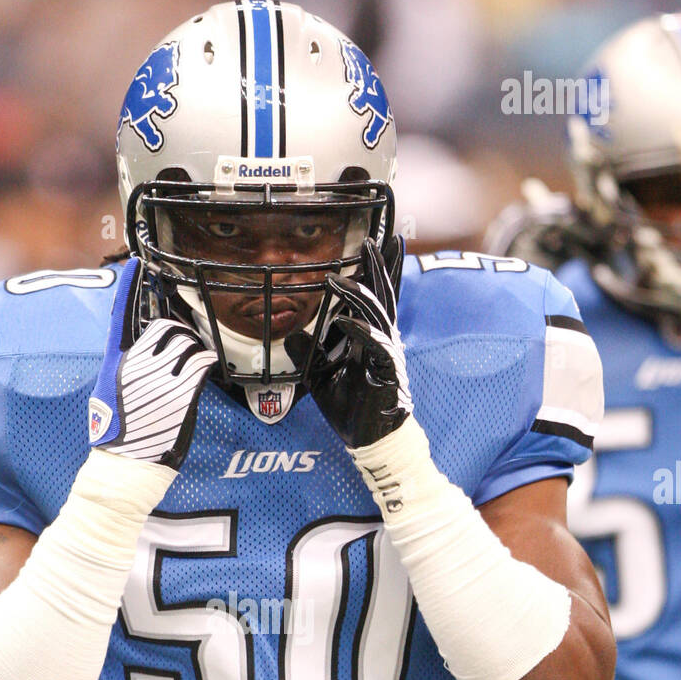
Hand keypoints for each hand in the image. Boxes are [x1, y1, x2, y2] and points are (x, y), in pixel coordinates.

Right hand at [89, 258, 217, 469]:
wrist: (125, 466)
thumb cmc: (119, 435)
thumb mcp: (109, 394)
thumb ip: (124, 369)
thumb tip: (143, 354)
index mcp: (113, 363)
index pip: (120, 317)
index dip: (130, 288)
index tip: (137, 265)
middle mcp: (135, 366)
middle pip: (165, 328)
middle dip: (179, 334)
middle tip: (183, 347)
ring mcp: (158, 379)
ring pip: (187, 344)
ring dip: (195, 350)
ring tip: (191, 365)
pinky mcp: (180, 394)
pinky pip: (201, 363)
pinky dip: (207, 362)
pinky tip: (206, 368)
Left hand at [288, 237, 411, 448]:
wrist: (369, 440)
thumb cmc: (351, 409)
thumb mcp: (321, 378)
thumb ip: (310, 355)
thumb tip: (293, 336)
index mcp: (372, 339)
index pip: (376, 298)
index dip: (378, 272)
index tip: (374, 245)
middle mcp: (384, 341)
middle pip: (383, 296)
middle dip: (377, 267)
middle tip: (370, 239)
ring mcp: (387, 355)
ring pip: (377, 314)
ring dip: (357, 294)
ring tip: (337, 278)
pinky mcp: (386, 372)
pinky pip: (375, 345)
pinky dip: (359, 331)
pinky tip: (344, 320)